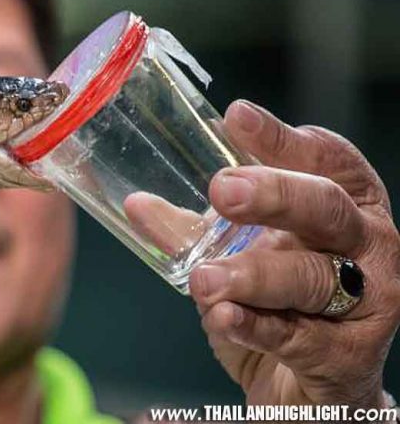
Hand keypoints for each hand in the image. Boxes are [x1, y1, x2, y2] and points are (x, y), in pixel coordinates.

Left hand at [190, 100, 399, 406]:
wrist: (304, 387)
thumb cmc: (280, 306)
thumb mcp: (237, 257)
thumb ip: (190, 232)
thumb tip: (137, 204)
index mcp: (345, 206)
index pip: (325, 159)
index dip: (282, 138)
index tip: (236, 117)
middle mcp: (367, 246)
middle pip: (327, 207)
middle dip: (275, 194)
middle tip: (223, 191)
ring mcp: (367, 302)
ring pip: (314, 276)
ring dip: (254, 274)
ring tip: (206, 278)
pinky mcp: (348, 356)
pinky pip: (301, 337)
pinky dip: (257, 325)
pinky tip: (224, 317)